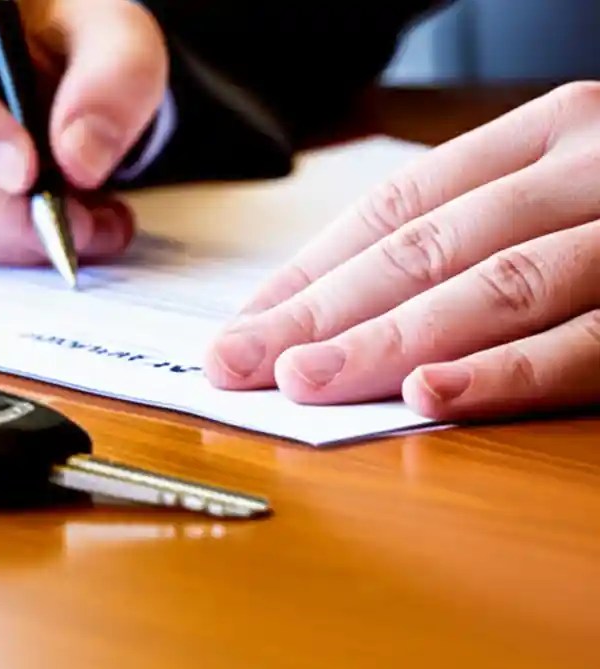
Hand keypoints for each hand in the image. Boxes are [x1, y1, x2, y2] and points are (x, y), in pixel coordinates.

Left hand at [206, 81, 599, 420]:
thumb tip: (322, 306)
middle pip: (428, 247)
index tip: (243, 325)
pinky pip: (586, 345)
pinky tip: (428, 393)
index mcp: (547, 135)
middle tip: (242, 361)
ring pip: (497, 288)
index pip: (400, 207)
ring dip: (388, 341)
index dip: (312, 270)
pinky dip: (504, 372)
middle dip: (323, 313)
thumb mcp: (562, 192)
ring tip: (305, 379)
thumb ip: (466, 232)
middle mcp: (584, 171)